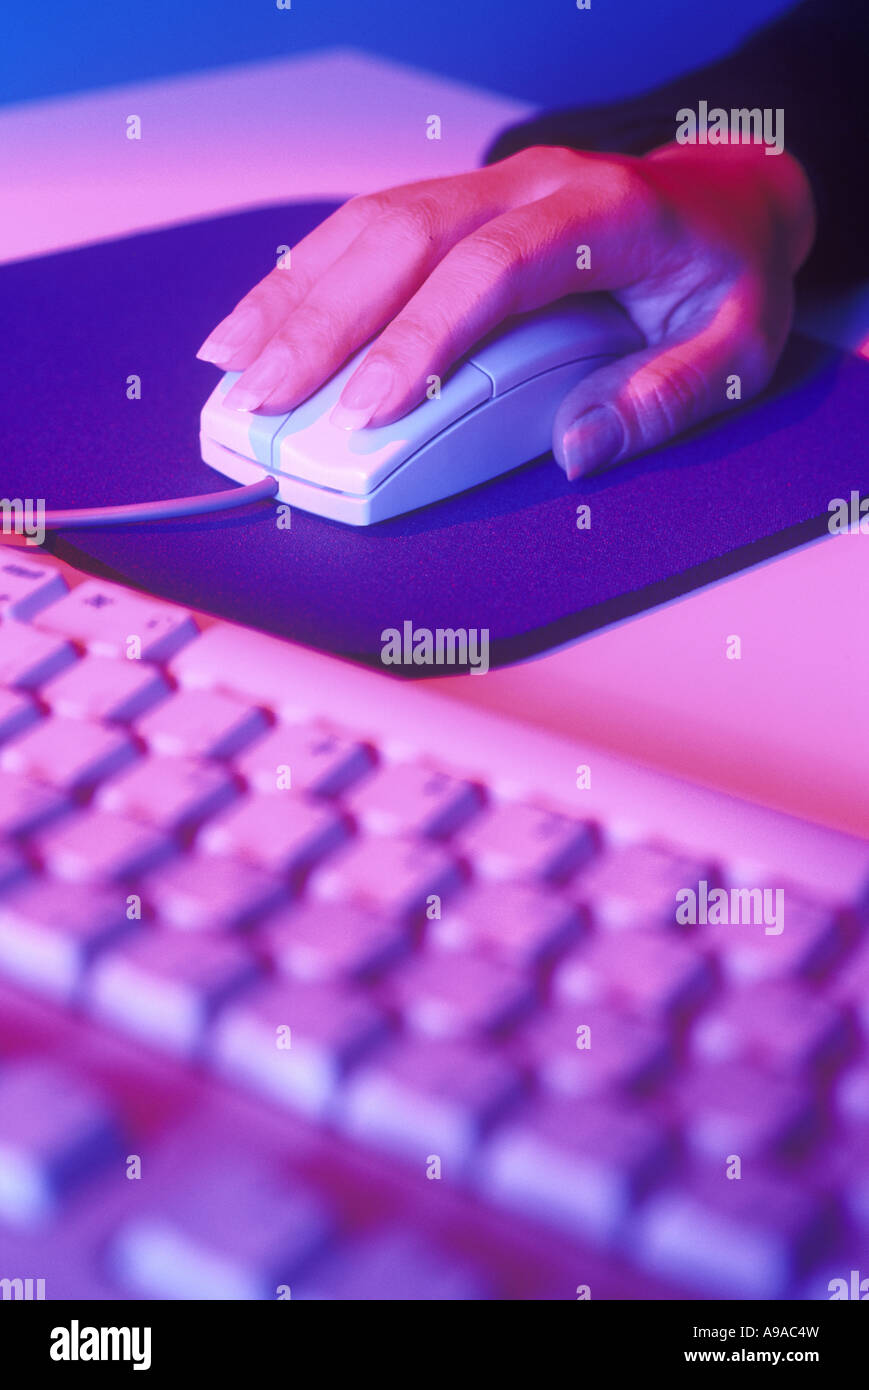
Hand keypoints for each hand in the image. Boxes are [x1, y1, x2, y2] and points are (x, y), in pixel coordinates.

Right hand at [197, 141, 814, 477]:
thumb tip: (577, 449)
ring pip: (367, 228)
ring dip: (293, 299)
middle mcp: (529, 184)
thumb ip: (665, 397)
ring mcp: (485, 188)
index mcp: (603, 213)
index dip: (420, 340)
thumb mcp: (737, 346)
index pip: (491, 272)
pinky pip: (364, 230)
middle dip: (323, 325)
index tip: (366, 412)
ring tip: (234, 368)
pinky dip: (303, 278)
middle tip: (264, 401)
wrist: (728, 197)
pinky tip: (257, 323)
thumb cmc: (725, 272)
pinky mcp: (456, 206)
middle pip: (402, 241)